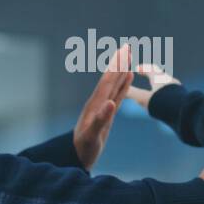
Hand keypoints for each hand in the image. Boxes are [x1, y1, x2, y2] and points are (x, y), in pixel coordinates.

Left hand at [73, 44, 133, 170]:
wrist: (76, 157)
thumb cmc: (84, 148)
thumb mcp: (92, 136)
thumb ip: (101, 120)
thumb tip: (111, 103)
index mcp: (97, 104)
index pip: (108, 81)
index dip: (116, 66)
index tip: (124, 52)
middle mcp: (99, 102)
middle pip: (110, 78)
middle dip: (118, 62)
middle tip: (127, 46)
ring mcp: (103, 106)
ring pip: (114, 84)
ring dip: (121, 70)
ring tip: (127, 57)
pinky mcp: (107, 112)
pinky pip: (117, 94)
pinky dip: (123, 84)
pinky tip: (127, 76)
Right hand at [126, 63, 180, 109]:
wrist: (183, 111)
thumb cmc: (163, 103)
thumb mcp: (143, 99)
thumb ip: (131, 93)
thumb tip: (118, 90)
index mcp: (159, 78)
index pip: (150, 69)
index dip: (143, 68)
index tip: (137, 69)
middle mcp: (170, 81)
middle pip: (160, 75)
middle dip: (153, 75)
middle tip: (147, 75)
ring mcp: (178, 89)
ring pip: (168, 84)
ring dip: (161, 86)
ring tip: (156, 91)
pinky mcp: (183, 99)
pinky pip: (174, 94)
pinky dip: (167, 95)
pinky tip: (166, 102)